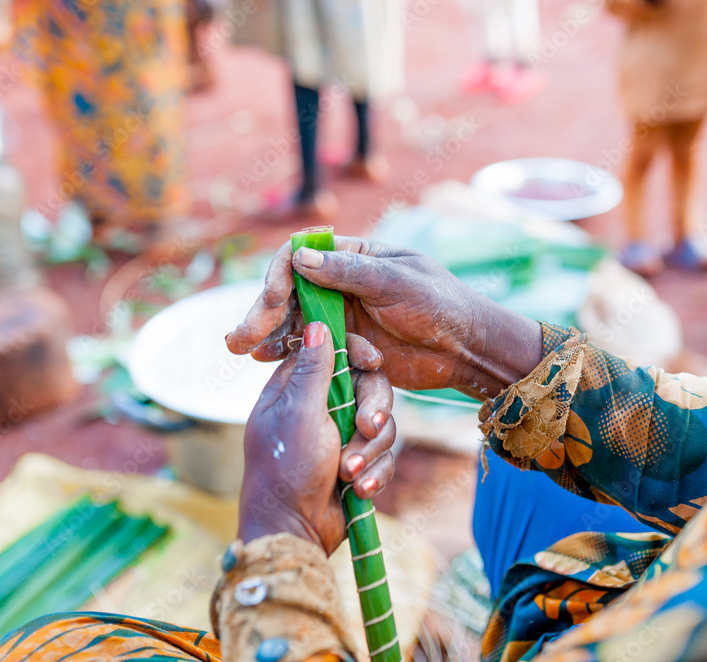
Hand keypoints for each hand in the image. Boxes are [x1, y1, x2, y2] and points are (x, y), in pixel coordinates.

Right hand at [226, 236, 543, 399]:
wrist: (466, 349)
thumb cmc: (440, 305)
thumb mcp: (397, 283)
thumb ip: (350, 271)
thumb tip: (300, 257)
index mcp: (354, 256)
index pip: (302, 256)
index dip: (280, 277)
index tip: (273, 302)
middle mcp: (342, 282)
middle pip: (291, 292)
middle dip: (264, 312)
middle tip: (239, 338)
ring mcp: (344, 314)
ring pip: (295, 321)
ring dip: (269, 334)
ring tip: (243, 350)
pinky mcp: (348, 344)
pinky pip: (312, 347)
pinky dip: (288, 352)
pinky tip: (266, 361)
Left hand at [237, 321, 396, 554]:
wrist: (294, 531)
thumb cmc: (287, 467)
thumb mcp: (299, 411)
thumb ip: (313, 368)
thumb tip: (316, 322)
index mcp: (294, 389)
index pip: (333, 354)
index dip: (356, 354)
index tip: (372, 360)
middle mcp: (318, 409)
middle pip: (366, 388)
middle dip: (370, 413)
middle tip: (365, 428)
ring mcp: (339, 438)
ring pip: (380, 425)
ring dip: (368, 450)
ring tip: (349, 472)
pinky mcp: (357, 465)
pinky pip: (383, 456)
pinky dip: (374, 472)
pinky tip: (360, 488)